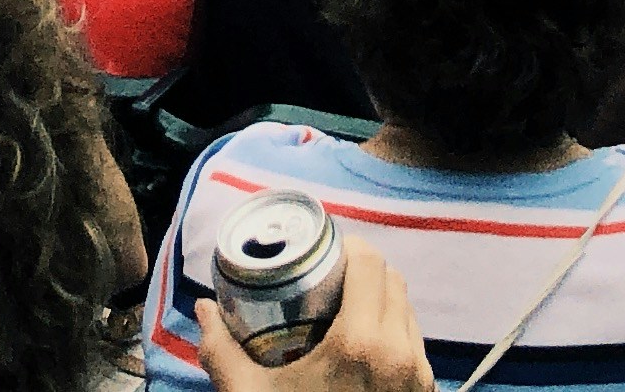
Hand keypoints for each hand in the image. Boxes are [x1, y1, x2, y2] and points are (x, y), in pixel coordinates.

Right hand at [193, 230, 425, 391]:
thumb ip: (220, 351)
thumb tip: (204, 309)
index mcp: (362, 343)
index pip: (372, 264)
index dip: (350, 248)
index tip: (323, 254)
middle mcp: (401, 353)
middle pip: (393, 281)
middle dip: (362, 271)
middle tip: (326, 279)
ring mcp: (419, 376)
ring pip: (408, 311)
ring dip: (380, 300)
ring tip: (342, 310)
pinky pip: (414, 344)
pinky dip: (392, 331)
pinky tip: (361, 345)